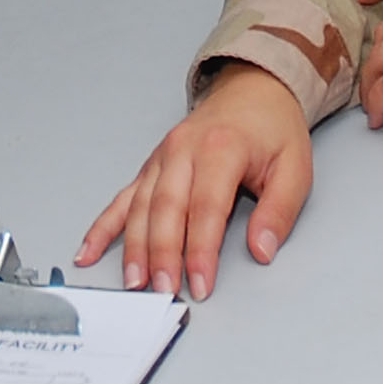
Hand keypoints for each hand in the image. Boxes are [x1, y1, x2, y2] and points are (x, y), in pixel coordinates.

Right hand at [73, 62, 311, 299]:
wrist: (251, 92)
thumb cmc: (272, 131)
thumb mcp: (295, 168)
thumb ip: (279, 211)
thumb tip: (261, 250)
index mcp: (221, 148)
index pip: (206, 207)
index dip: (201, 250)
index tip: (201, 284)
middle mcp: (183, 151)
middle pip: (166, 209)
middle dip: (162, 255)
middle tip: (165, 291)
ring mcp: (162, 159)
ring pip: (141, 208)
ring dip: (134, 248)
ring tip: (134, 283)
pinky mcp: (150, 168)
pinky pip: (122, 200)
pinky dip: (102, 228)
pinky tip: (87, 252)